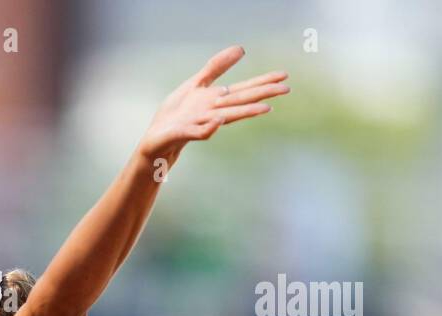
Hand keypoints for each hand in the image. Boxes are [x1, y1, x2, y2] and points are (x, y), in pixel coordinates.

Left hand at [138, 46, 287, 164]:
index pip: (244, 89)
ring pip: (226, 117)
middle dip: (262, 94)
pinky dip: (209, 128)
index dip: (263, 81)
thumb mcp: (195, 85)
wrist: (155, 140)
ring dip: (245, 113)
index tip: (284, 76)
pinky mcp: (183, 134)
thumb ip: (216, 67)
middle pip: (241, 101)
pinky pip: (199, 132)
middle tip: (286, 90)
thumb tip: (241, 49)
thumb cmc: (175, 114)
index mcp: (216, 100)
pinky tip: (218, 121)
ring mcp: (199, 124)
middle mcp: (213, 112)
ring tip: (265, 108)